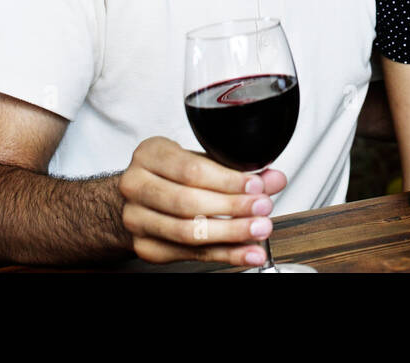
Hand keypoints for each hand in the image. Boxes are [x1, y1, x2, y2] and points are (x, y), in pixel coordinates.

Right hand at [118, 136, 286, 267]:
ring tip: (258, 231)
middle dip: (232, 208)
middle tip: (263, 209)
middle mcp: (136, 186)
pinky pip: (189, 254)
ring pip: (187, 232)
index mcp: (150, 155)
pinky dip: (224, 254)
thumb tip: (274, 179)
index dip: (228, 181)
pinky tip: (246, 251)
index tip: (257, 186)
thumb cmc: (172, 174)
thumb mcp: (200, 160)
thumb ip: (237, 168)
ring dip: (230, 234)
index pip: (191, 170)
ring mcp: (136, 219)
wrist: (139, 197)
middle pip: (188, 202)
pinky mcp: (145, 246)